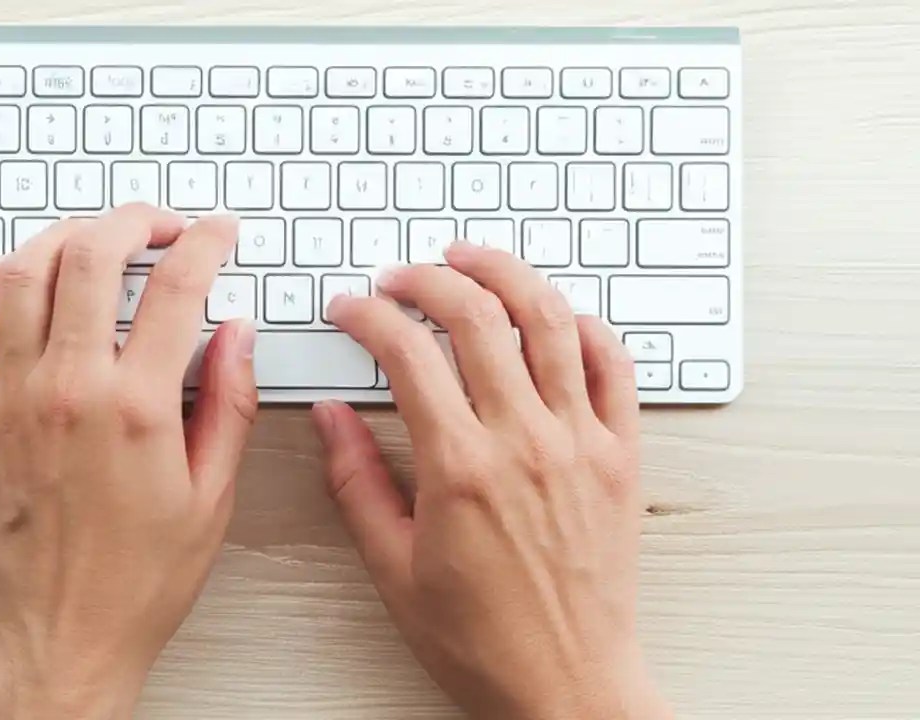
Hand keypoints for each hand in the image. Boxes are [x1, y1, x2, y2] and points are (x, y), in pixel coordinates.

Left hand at [0, 205, 256, 719]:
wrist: (55, 644)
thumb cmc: (134, 586)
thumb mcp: (210, 499)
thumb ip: (228, 405)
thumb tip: (237, 337)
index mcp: (138, 409)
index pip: (177, 288)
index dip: (205, 242)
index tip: (217, 233)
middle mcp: (67, 391)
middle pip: (93, 255)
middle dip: (134, 220)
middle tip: (159, 224)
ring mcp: (8, 401)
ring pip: (24, 274)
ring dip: (63, 237)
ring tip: (94, 239)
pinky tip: (9, 278)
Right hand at [315, 243, 670, 719]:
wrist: (568, 687)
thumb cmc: (480, 641)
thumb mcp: (393, 567)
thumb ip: (356, 482)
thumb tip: (332, 416)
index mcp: (461, 468)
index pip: (408, 353)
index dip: (369, 316)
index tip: (350, 310)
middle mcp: (525, 442)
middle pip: (478, 316)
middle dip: (428, 278)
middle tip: (401, 277)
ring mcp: (582, 443)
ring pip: (550, 321)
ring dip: (507, 274)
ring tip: (472, 259)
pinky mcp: (622, 457)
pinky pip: (616, 366)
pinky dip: (586, 326)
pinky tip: (555, 317)